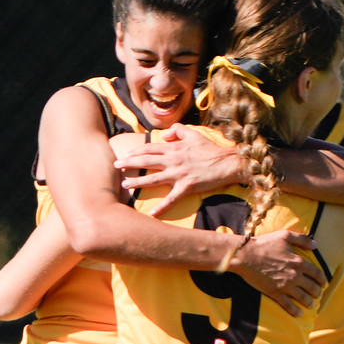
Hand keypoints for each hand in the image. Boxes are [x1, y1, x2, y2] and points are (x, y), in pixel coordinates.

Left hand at [120, 124, 244, 213]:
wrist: (228, 163)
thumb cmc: (211, 149)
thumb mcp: (193, 134)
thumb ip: (177, 130)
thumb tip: (164, 135)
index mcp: (174, 148)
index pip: (149, 148)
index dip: (135, 151)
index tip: (123, 155)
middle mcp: (173, 160)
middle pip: (146, 161)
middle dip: (129, 163)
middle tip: (115, 167)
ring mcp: (179, 174)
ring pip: (153, 178)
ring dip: (138, 181)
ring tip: (125, 185)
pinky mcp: (187, 187)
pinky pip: (171, 198)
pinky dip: (162, 207)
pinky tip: (152, 213)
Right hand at [231, 230, 323, 314]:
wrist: (245, 255)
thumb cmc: (264, 244)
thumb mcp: (285, 236)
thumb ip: (302, 239)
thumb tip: (315, 244)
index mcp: (299, 262)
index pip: (317, 273)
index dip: (323, 280)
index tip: (324, 284)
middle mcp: (295, 275)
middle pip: (312, 287)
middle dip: (317, 292)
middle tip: (318, 295)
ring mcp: (285, 285)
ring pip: (303, 298)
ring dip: (310, 303)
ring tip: (312, 305)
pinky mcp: (275, 293)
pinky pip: (288, 305)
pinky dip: (296, 311)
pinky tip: (299, 314)